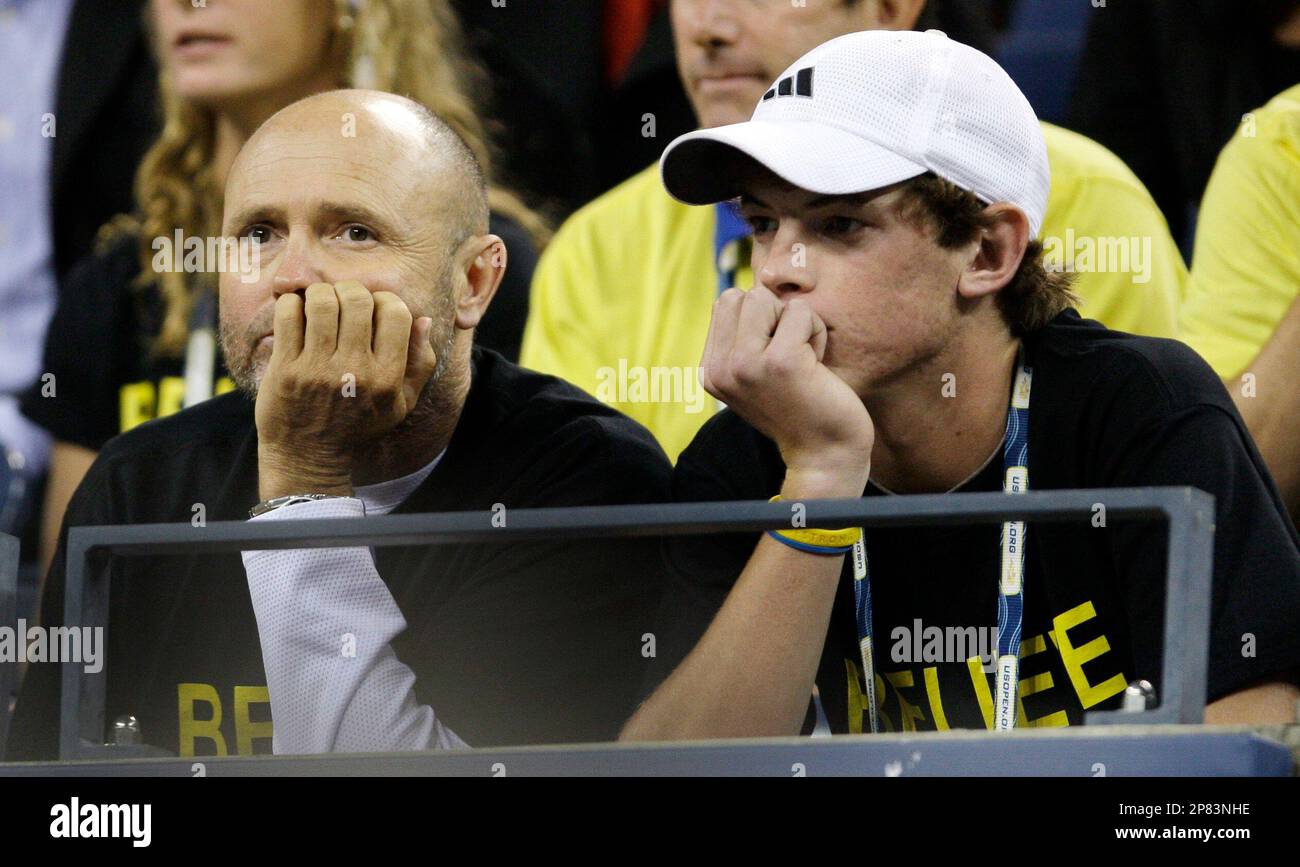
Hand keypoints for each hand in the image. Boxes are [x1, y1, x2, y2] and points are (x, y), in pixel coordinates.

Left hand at [254, 281, 437, 499]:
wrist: (308, 458)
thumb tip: (424, 319)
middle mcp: (355, 372)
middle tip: (343, 300)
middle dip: (350, 290)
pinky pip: (288, 314)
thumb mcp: (401, 404)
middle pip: (357, 300)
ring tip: (319, 304)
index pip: (395, 313)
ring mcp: (317, 370)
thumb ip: (420, 363)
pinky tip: (296, 314)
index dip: (385, 300)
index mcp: (387, 378)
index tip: (373, 309)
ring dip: (320, 293)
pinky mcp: (285, 369)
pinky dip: (291, 304)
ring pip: (321, 301)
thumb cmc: (357, 426)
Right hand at [700, 286, 873, 496]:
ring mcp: (745, 365)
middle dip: (774, 314)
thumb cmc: (799, 407)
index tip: (774, 358)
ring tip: (802, 357)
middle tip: (790, 353)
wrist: (824, 454)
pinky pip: (800, 312)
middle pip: (742, 296)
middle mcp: (720, 368)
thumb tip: (756, 286)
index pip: (725, 304)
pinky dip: (816, 332)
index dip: (760, 320)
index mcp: (710, 370)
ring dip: (794, 321)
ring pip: (764, 298)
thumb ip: (743, 337)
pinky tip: (817, 365)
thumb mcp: (756, 373)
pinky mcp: (779, 362)